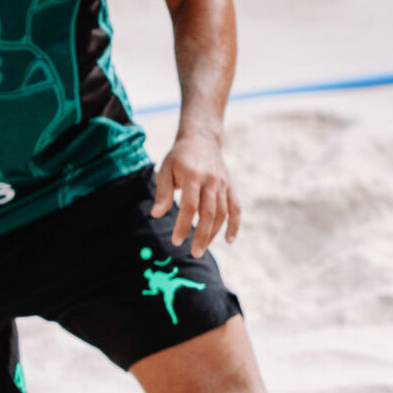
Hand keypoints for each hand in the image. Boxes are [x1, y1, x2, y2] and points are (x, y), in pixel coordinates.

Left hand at [153, 125, 241, 249]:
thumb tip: (156, 215)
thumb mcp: (166, 169)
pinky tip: (229, 240)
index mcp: (192, 175)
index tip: (176, 241)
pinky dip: (235, 225)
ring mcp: (223, 184)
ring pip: (222, 213)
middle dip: (201, 236)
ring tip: (202, 248)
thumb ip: (163, 193)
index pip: (189, 206)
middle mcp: (211, 180)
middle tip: (194, 253)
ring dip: (213, 234)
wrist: (202, 139)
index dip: (183, 225)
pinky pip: (236, 208)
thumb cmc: (179, 157)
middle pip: (208, 213)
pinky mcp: (230, 186)